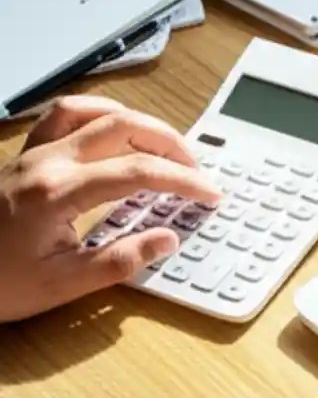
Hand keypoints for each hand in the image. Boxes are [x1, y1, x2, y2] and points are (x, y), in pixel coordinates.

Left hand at [0, 96, 219, 321]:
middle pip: (124, 126)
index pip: (139, 171)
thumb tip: (168, 239)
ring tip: (166, 149)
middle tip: (197, 172)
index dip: (183, 180)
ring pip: (97, 111)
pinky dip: (100, 113)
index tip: (209, 194)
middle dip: (172, 144)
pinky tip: (118, 129)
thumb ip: (119, 261)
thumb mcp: (61, 286)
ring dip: (140, 124)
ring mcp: (34, 153)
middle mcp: (47, 162)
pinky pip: (66, 114)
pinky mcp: (27, 157)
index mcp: (59, 192)